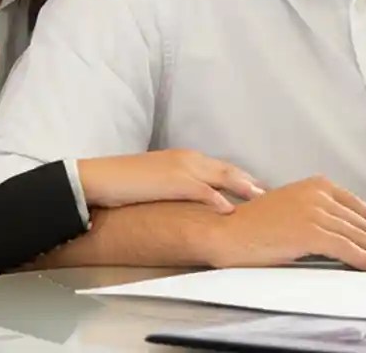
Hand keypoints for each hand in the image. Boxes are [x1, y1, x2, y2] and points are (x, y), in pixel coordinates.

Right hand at [77, 150, 264, 211]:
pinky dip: (218, 199)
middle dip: (248, 180)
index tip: (253, 185)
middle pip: (226, 169)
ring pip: (221, 176)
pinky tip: (230, 209)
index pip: (217, 166)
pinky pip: (203, 191)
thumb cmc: (121, 182)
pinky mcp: (173, 182)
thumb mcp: (154, 181)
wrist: (97, 178)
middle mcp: (186, 158)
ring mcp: (181, 168)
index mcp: (181, 157)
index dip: (237, 176)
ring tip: (261, 198)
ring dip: (243, 187)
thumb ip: (173, 186)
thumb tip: (184, 200)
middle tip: (268, 192)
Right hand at [199, 176, 365, 272]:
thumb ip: (316, 215)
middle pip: (361, 223)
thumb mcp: (290, 210)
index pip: (356, 208)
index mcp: (316, 185)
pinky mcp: (311, 232)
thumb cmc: (252, 225)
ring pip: (359, 237)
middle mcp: (319, 194)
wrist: (225, 230)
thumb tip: (340, 234)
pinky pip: (347, 249)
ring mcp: (316, 212)